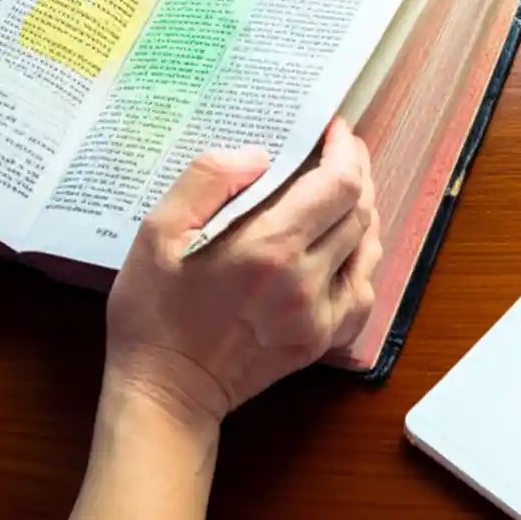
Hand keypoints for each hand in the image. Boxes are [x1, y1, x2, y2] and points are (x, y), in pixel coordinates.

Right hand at [106, 118, 382, 428]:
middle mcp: (305, 279)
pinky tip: (347, 245)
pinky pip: (363, 290)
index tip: (333, 129)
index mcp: (268, 247)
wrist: (167, 390)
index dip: (344, 149)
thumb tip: (260, 155)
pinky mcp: (321, 339)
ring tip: (344, 187)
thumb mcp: (158, 231)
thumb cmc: (154, 309)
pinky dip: (362, 259)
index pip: (337, 184)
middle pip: (358, 210)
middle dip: (354, 171)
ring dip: (361, 210)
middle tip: (339, 149)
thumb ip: (209, 179)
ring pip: (366, 247)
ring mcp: (319, 314)